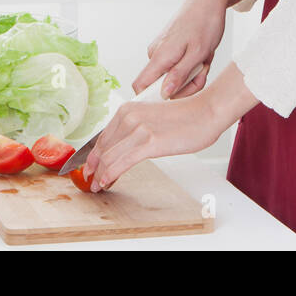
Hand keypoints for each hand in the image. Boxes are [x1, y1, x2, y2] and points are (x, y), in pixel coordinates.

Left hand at [83, 91, 224, 192]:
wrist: (206, 112)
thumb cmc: (186, 117)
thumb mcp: (152, 118)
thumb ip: (136, 130)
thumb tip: (124, 148)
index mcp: (128, 110)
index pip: (103, 136)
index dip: (93, 155)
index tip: (89, 167)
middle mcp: (129, 117)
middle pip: (102, 147)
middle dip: (92, 167)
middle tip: (89, 180)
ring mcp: (138, 129)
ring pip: (108, 157)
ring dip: (99, 174)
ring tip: (96, 186)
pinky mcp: (149, 142)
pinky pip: (122, 162)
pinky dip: (110, 174)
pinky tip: (105, 183)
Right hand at [132, 0, 227, 98]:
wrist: (208, 1)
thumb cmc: (205, 23)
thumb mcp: (198, 53)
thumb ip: (179, 75)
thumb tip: (164, 93)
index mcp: (160, 56)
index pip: (140, 86)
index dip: (153, 99)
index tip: (176, 99)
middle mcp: (156, 54)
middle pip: (162, 86)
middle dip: (185, 86)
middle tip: (202, 70)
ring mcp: (161, 51)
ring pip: (172, 78)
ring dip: (191, 75)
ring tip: (203, 60)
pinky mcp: (168, 49)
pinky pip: (177, 68)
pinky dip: (191, 66)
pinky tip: (200, 56)